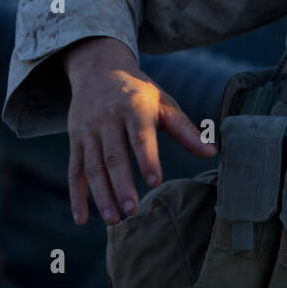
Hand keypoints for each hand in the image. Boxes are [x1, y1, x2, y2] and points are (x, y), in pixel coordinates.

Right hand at [62, 36, 216, 224]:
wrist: (98, 68)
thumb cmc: (138, 91)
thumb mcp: (163, 102)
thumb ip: (184, 129)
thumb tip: (211, 153)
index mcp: (134, 107)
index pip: (140, 135)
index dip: (147, 158)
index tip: (155, 181)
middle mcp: (108, 119)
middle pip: (114, 156)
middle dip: (122, 184)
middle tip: (133, 210)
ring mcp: (89, 131)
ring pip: (92, 166)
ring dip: (101, 195)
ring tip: (114, 219)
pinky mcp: (76, 141)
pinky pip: (75, 170)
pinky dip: (77, 196)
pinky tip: (82, 218)